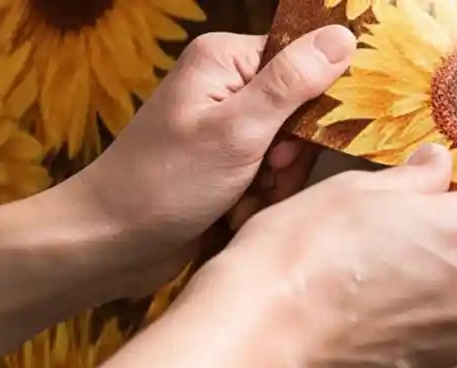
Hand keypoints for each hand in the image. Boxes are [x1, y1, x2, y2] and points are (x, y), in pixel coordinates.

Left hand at [66, 26, 356, 297]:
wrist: (113, 242)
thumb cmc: (165, 183)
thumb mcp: (238, 130)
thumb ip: (292, 83)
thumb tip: (343, 36)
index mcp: (225, 59)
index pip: (305, 61)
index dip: (315, 105)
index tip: (294, 144)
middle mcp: (227, 85)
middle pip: (304, 109)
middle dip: (294, 153)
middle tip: (266, 173)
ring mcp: (227, 125)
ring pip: (293, 148)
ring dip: (279, 181)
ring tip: (246, 198)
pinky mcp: (228, 161)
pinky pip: (273, 173)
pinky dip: (263, 196)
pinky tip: (239, 210)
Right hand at [203, 144, 456, 367]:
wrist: (261, 335)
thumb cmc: (302, 253)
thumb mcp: (354, 189)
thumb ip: (414, 179)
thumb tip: (438, 165)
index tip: (435, 210)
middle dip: (448, 256)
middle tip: (388, 250)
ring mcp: (456, 346)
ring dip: (429, 300)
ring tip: (367, 293)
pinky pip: (429, 350)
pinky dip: (406, 339)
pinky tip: (361, 328)